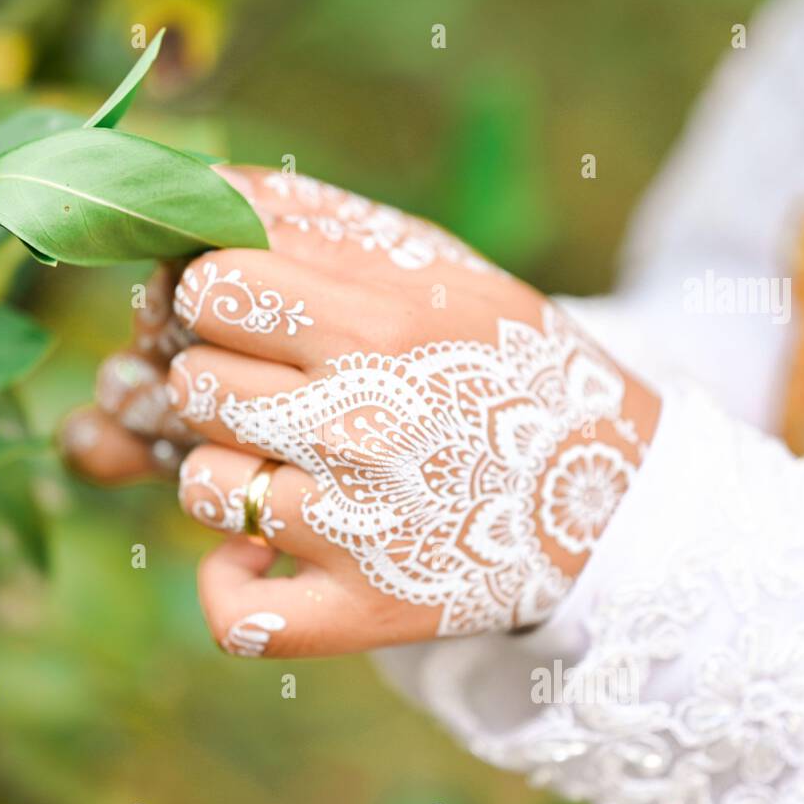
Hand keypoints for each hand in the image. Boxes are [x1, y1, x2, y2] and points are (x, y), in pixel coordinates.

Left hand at [65, 167, 660, 656]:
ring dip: (227, 473)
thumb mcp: (438, 267)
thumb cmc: (502, 364)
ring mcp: (362, 528)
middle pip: (194, 383)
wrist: (608, 494)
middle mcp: (366, 427)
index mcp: (384, 327)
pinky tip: (261, 555)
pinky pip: (236, 613)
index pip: (210, 285)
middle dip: (219, 379)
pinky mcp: (364, 612)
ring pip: (200, 486)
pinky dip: (231, 586)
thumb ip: (318, 220)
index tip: (245, 315)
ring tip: (288, 466)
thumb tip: (201, 189)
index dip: (210, 297)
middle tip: (276, 393)